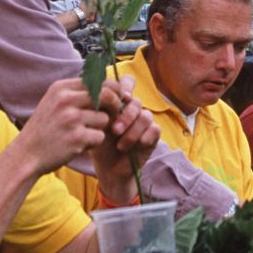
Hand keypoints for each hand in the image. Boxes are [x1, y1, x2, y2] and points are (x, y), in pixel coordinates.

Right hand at [15, 78, 114, 176]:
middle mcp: (66, 100)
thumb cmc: (45, 130)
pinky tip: (78, 146)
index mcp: (61, 88)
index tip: (114, 100)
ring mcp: (71, 119)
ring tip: (81, 134)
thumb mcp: (54, 103)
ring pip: (104, 119)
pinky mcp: (76, 137)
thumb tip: (111, 87)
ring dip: (99, 129)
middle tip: (113, 116)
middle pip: (107, 95)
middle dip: (115, 106)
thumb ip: (77, 93)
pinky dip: (93, 143)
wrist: (26, 155)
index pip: (99, 80)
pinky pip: (100, 137)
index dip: (112, 91)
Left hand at [90, 76, 160, 201]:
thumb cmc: (100, 145)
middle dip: (125, 116)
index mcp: (120, 103)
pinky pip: (154, 129)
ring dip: (132, 131)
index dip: (125, 87)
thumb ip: (103, 110)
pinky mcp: (153, 135)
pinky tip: (133, 147)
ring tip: (120, 144)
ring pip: (145, 116)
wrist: (109, 169)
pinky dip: (143, 138)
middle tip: (114, 131)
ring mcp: (144, 121)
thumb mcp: (97, 126)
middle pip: (136, 102)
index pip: (128, 82)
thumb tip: (104, 96)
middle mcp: (133, 109)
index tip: (118, 99)